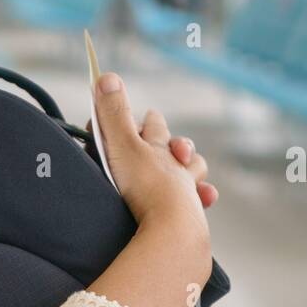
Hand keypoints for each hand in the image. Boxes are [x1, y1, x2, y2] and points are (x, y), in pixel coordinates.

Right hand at [92, 72, 215, 234]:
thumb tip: (106, 75)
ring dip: (189, 170)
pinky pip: (199, 205)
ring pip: (195, 171)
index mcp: (160, 146)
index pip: (154, 123)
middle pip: (180, 145)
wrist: (173, 231)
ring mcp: (189, 191)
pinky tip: (197, 202)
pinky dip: (199, 200)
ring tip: (184, 173)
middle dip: (173, 142)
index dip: (146, 120)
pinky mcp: (193, 218)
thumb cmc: (146, 186)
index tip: (142, 117)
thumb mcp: (122, 145)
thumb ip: (113, 113)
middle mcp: (179, 165)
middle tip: (166, 143)